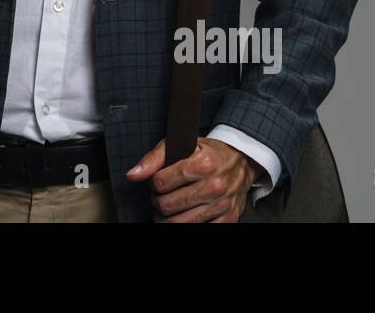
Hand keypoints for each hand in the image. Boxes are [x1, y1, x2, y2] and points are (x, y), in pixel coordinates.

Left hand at [124, 137, 256, 222]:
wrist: (241, 161)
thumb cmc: (209, 153)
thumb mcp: (182, 145)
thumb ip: (154, 158)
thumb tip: (133, 175)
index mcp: (202, 164)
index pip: (160, 182)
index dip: (153, 183)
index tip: (158, 181)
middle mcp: (214, 185)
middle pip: (167, 205)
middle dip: (158, 201)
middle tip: (161, 196)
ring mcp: (222, 204)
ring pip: (179, 222)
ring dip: (167, 217)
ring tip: (168, 207)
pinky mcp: (228, 218)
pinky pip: (198, 229)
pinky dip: (185, 224)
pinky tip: (183, 215)